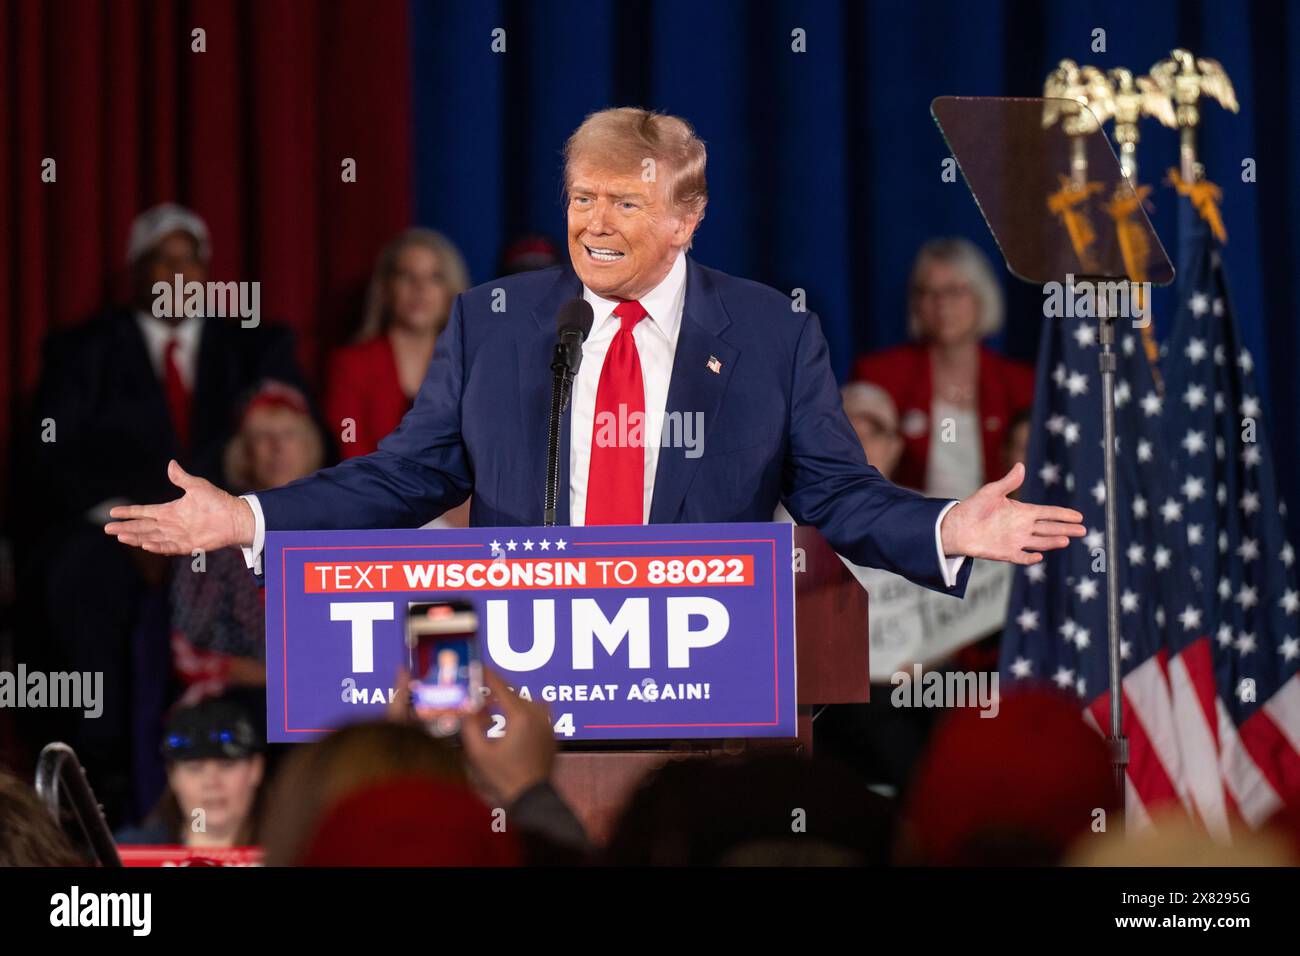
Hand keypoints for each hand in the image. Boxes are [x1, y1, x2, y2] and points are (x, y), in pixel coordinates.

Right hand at [104, 459, 254, 554]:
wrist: (235, 516)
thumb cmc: (217, 501)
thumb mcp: (196, 486)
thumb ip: (181, 478)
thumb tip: (170, 463)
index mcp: (170, 511)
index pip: (144, 512)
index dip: (129, 512)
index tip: (112, 512)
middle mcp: (170, 524)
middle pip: (143, 527)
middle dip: (125, 527)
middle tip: (107, 528)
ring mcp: (177, 536)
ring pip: (151, 537)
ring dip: (136, 537)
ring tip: (120, 536)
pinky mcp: (187, 545)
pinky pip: (168, 547)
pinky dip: (156, 546)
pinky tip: (144, 544)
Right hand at [460, 669, 556, 804]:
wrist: (531, 799)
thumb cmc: (505, 778)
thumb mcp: (478, 753)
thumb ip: (470, 726)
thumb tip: (467, 709)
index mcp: (521, 717)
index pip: (502, 687)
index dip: (488, 676)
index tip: (478, 668)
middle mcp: (539, 716)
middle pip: (515, 693)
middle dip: (497, 691)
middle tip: (480, 691)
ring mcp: (548, 725)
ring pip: (528, 702)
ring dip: (511, 701)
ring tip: (493, 707)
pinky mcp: (552, 735)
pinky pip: (538, 714)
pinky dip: (523, 713)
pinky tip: (510, 723)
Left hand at [940, 462, 1084, 564]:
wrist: (955, 526)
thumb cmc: (973, 507)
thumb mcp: (991, 492)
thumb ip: (1008, 482)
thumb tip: (1020, 465)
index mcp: (1022, 512)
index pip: (1048, 513)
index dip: (1063, 514)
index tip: (1079, 516)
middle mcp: (1022, 527)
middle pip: (1049, 529)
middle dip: (1066, 529)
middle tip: (1083, 530)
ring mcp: (1015, 541)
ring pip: (1040, 542)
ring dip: (1052, 542)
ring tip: (1066, 540)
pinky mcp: (1005, 553)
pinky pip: (1021, 557)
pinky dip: (1030, 558)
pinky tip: (1039, 556)